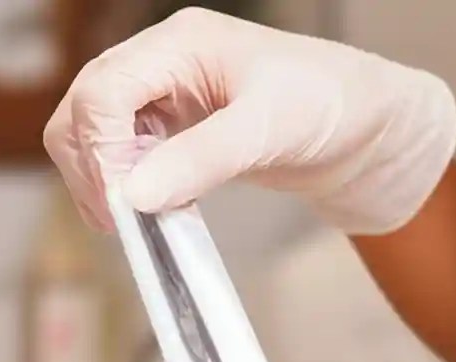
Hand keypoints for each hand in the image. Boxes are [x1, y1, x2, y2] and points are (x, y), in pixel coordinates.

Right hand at [44, 7, 455, 235]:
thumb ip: (200, 159)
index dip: (100, 148)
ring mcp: (167, 96)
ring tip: (137, 223)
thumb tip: (134, 194)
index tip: (124, 201)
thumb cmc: (332, 107)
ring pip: (96, 135)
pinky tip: (155, 212)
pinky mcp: (177, 130)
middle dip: (92, 166)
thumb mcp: (267, 130)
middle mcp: (164, 63)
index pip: (103, 89)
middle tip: (120, 221)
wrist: (370, 134)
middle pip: (85, 109)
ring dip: (104, 179)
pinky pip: (127, 157)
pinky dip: (129, 188)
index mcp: (181, 44)